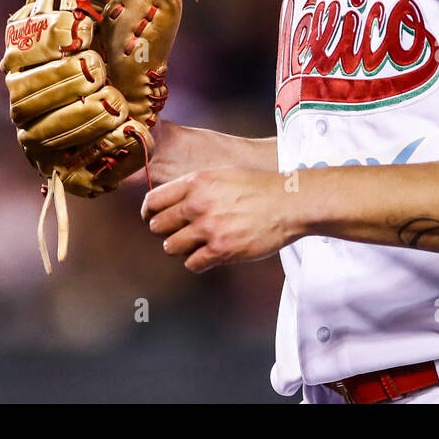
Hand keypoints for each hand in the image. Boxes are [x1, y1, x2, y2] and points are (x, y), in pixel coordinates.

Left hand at [141, 167, 303, 271]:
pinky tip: (209, 254)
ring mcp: (209, 228)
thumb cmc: (259, 187)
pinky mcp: (222, 250)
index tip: (152, 219)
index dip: (150, 213)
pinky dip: (197, 262)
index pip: (153, 200)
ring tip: (196, 244)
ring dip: (181, 248)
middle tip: (178, 232)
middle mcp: (198, 204)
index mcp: (196, 182)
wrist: (289, 203)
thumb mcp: (222, 174)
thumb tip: (172, 200)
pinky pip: (192, 263)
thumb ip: (195, 186)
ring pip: (171, 247)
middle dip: (166, 232)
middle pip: (158, 226)